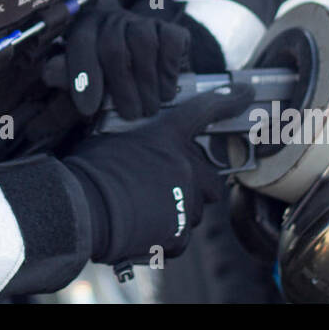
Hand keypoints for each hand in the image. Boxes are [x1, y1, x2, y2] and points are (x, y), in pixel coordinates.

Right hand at [64, 82, 255, 265]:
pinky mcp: (179, 232)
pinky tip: (141, 229)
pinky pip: (181, 236)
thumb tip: (137, 148)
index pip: (204, 110)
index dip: (229, 99)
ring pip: (196, 209)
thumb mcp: (109, 139)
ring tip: (146, 211)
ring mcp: (184, 199)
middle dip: (196, 184)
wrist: (81, 209)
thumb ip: (138, 142)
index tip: (246, 93)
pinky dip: (165, 236)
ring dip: (179, 211)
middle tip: (165, 188)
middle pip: (211, 178)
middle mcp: (183, 165)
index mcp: (165, 136)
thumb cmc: (87, 171)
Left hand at [65, 6, 189, 119]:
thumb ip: (64, 88)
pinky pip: (170, 42)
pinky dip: (168, 70)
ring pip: (143, 43)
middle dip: (121, 87)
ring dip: (146, 83)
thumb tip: (45, 88)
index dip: (84, 75)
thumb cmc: (106, 82)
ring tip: (148, 108)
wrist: (146, 68)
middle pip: (113, 47)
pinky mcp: (170, 29)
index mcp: (84, 29)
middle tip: (130, 114)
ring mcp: (142, 22)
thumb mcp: (82, 86)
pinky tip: (165, 90)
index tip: (88, 108)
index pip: (80, 43)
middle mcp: (111, 20)